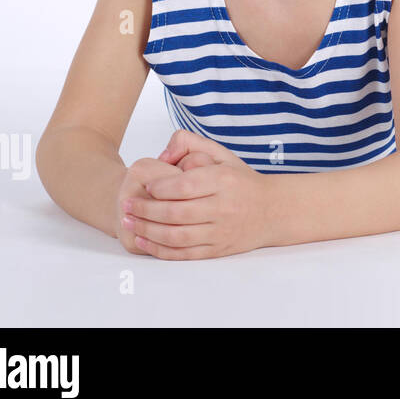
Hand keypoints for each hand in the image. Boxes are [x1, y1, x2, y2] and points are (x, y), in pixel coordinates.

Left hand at [122, 130, 269, 259]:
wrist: (273, 211)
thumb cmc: (242, 182)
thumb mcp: (223, 154)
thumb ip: (192, 144)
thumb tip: (164, 154)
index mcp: (224, 180)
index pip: (185, 185)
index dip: (160, 187)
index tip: (146, 185)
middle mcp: (224, 207)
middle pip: (176, 212)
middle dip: (145, 210)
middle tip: (126, 205)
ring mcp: (221, 231)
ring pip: (177, 236)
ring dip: (147, 230)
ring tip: (129, 221)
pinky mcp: (217, 250)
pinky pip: (184, 254)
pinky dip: (160, 249)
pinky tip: (144, 240)